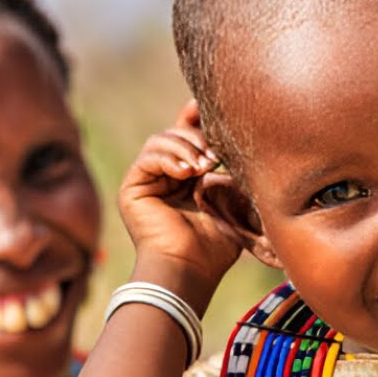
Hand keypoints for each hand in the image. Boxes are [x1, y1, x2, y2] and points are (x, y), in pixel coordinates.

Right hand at [119, 101, 243, 288]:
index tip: (207, 106)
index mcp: (187, 179)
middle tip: (214, 157)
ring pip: (160, 141)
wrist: (191, 270)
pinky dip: (167, 158)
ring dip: (184, 148)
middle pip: (174, 134)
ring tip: (202, 167)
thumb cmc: (215, 246)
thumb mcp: (233, 200)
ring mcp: (147, 182)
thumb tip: (245, 144)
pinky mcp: (133, 188)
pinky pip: (147, 157)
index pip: (189, 137)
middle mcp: (165, 178)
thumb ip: (236, 172)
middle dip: (196, 137)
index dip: (196, 118)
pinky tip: (186, 173)